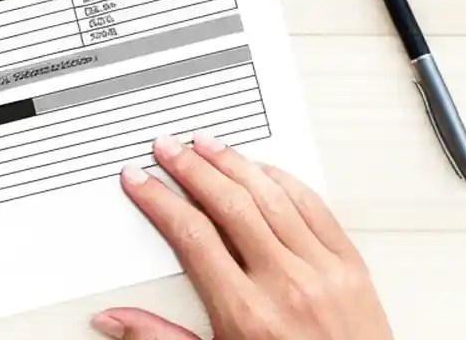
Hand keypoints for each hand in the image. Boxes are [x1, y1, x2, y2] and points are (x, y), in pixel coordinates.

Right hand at [93, 134, 391, 339]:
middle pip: (228, 204)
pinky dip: (284, 181)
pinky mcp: (352, 266)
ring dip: (233, 163)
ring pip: (270, 196)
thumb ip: (160, 338)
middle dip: (190, 168)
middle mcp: (285, 285)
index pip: (191, 235)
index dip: (159, 200)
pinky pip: (315, 207)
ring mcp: (323, 271)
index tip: (140, 181)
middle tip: (167, 148)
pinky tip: (262, 168)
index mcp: (245, 313)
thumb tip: (113, 319)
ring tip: (206, 144)